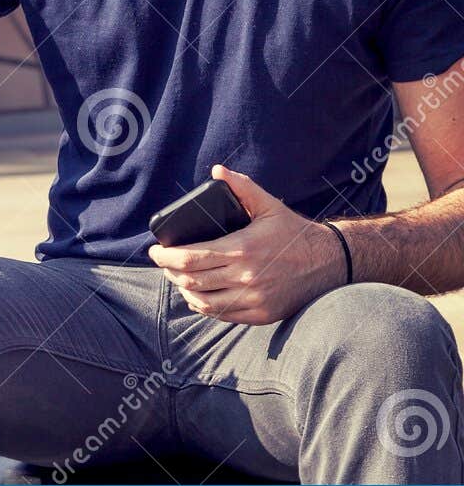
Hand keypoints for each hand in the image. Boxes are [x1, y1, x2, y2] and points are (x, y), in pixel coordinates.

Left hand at [148, 164, 345, 325]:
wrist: (331, 262)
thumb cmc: (294, 232)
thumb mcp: (269, 205)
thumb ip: (242, 187)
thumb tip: (217, 170)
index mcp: (241, 249)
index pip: (189, 258)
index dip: (164, 257)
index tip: (154, 251)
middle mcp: (245, 277)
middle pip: (191, 280)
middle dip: (169, 272)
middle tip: (162, 264)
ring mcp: (253, 299)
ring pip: (203, 301)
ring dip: (184, 290)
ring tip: (177, 279)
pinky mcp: (262, 314)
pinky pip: (223, 314)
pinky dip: (204, 306)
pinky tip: (197, 297)